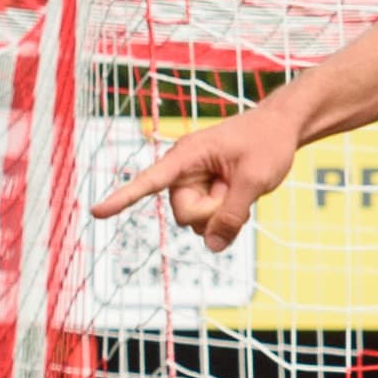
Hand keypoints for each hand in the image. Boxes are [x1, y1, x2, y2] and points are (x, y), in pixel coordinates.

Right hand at [89, 100, 304, 250]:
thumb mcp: (255, 179)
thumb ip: (232, 215)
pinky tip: (240, 194)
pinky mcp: (205, 195)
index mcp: (186, 156)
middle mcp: (183, 171)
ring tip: (240, 184)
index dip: (123, 198)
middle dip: (212, 212)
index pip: (149, 181)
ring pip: (197, 222)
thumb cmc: (267, 144)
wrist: (281, 129)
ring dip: (222, 213)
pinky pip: (209, 221)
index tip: (97, 212)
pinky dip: (226, 215)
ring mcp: (194, 185)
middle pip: (184, 215)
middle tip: (238, 187)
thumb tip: (211, 247)